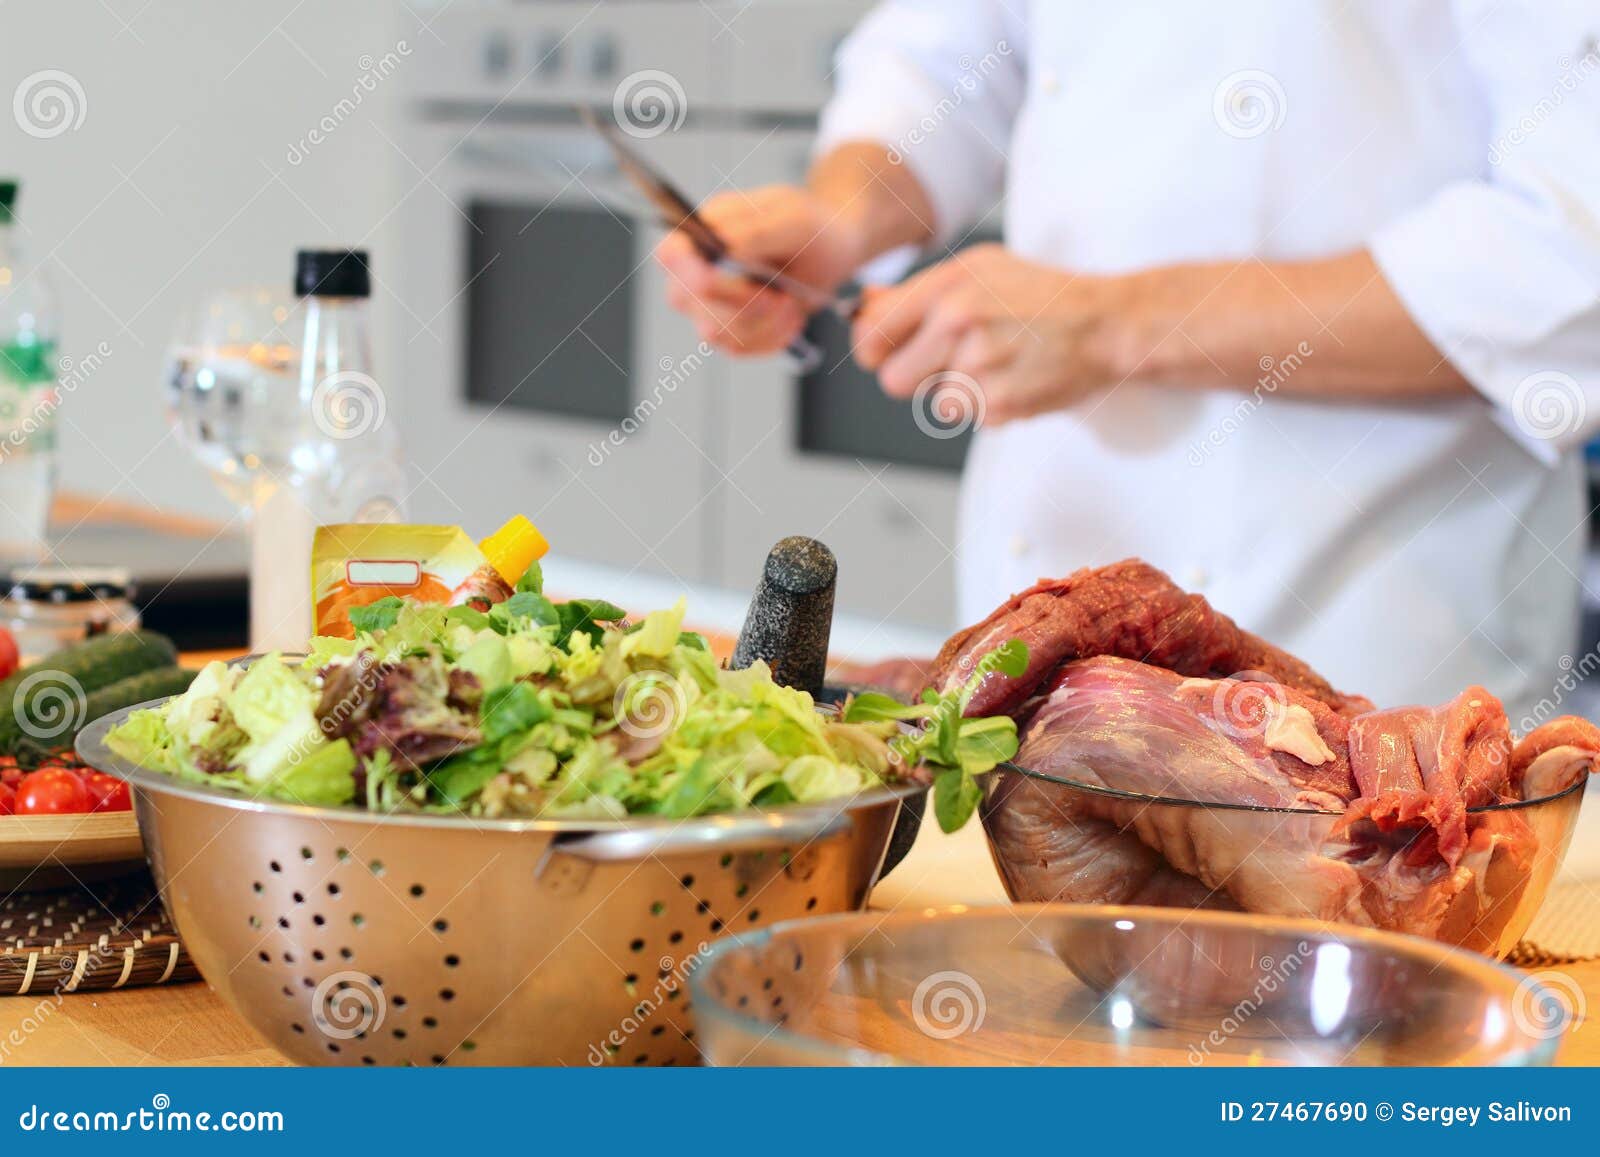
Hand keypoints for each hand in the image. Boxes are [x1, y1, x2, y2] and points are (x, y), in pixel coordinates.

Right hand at [655, 185, 864, 354]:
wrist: (830, 252)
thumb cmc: (807, 228)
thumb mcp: (792, 219)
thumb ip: (756, 230)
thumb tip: (723, 247)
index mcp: (702, 232)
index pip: (671, 255)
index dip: (684, 270)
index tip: (712, 280)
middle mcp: (696, 271)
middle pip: (687, 300)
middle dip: (739, 303)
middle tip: (779, 297)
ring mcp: (710, 305)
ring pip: (716, 331)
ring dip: (762, 323)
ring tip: (791, 304)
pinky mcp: (730, 331)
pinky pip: (738, 348)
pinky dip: (771, 338)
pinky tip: (791, 319)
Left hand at [851, 244, 1131, 424]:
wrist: (1106, 324)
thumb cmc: (1041, 295)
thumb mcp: (979, 270)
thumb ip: (915, 292)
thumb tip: (861, 309)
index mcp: (947, 287)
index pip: (872, 334)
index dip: (874, 349)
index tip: (886, 351)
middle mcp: (958, 324)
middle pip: (893, 380)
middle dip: (916, 377)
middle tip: (950, 361)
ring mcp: (980, 366)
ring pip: (934, 403)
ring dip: (957, 392)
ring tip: (995, 364)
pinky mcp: (1000, 403)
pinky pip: (969, 416)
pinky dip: (987, 405)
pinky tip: (1013, 378)